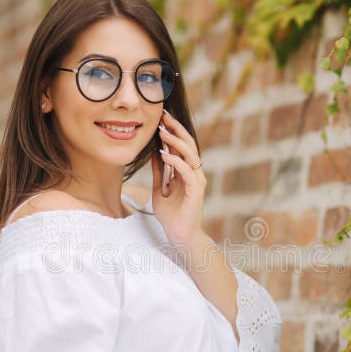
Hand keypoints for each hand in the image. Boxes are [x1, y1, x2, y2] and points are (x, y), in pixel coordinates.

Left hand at [150, 109, 206, 244]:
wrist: (179, 235)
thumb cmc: (171, 215)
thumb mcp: (160, 188)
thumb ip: (158, 171)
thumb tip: (153, 152)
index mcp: (186, 171)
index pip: (181, 145)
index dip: (172, 131)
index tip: (160, 118)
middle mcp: (194, 172)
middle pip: (188, 144)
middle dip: (176, 129)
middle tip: (163, 116)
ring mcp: (197, 180)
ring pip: (190, 154)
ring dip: (175, 142)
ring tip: (162, 133)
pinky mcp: (196, 190)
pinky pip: (187, 172)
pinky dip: (176, 162)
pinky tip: (164, 154)